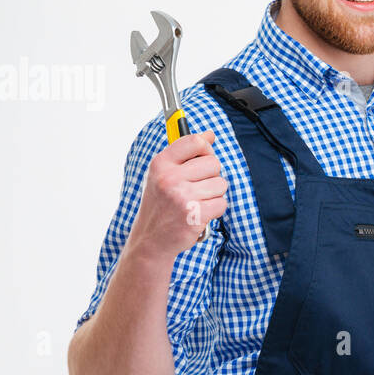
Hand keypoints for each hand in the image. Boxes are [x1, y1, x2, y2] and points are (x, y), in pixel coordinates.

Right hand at [128, 129, 227, 259]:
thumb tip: (210, 134)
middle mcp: (170, 178)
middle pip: (213, 163)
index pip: (194, 142)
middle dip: (211, 176)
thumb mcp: (164, 174)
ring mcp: (182, 197)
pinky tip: (200, 213)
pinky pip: (222, 203)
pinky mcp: (195, 214)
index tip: (203, 158)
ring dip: (214, 194)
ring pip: (221, 184)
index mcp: (161, 164)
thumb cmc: (161, 204)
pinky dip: (215, 210)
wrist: (151, 240)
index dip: (205, 149)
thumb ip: (186, 153)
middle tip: (196, 188)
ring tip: (197, 202)